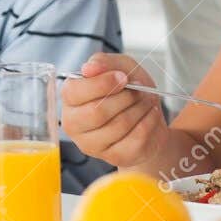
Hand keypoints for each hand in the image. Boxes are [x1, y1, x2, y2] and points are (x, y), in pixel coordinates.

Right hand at [60, 53, 166, 170]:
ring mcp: (93, 145)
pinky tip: (150, 114)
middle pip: (97, 112)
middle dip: (126, 97)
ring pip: (119, 125)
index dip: (103, 83)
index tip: (123, 78)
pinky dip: (149, 121)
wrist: (146, 117)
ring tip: (146, 100)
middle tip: (140, 90)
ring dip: (140, 107)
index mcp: (70, 99)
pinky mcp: (115, 157)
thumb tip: (90, 68)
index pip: (75, 92)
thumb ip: (103, 62)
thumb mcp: (119, 67)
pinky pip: (136, 138)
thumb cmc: (127, 92)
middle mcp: (74, 125)